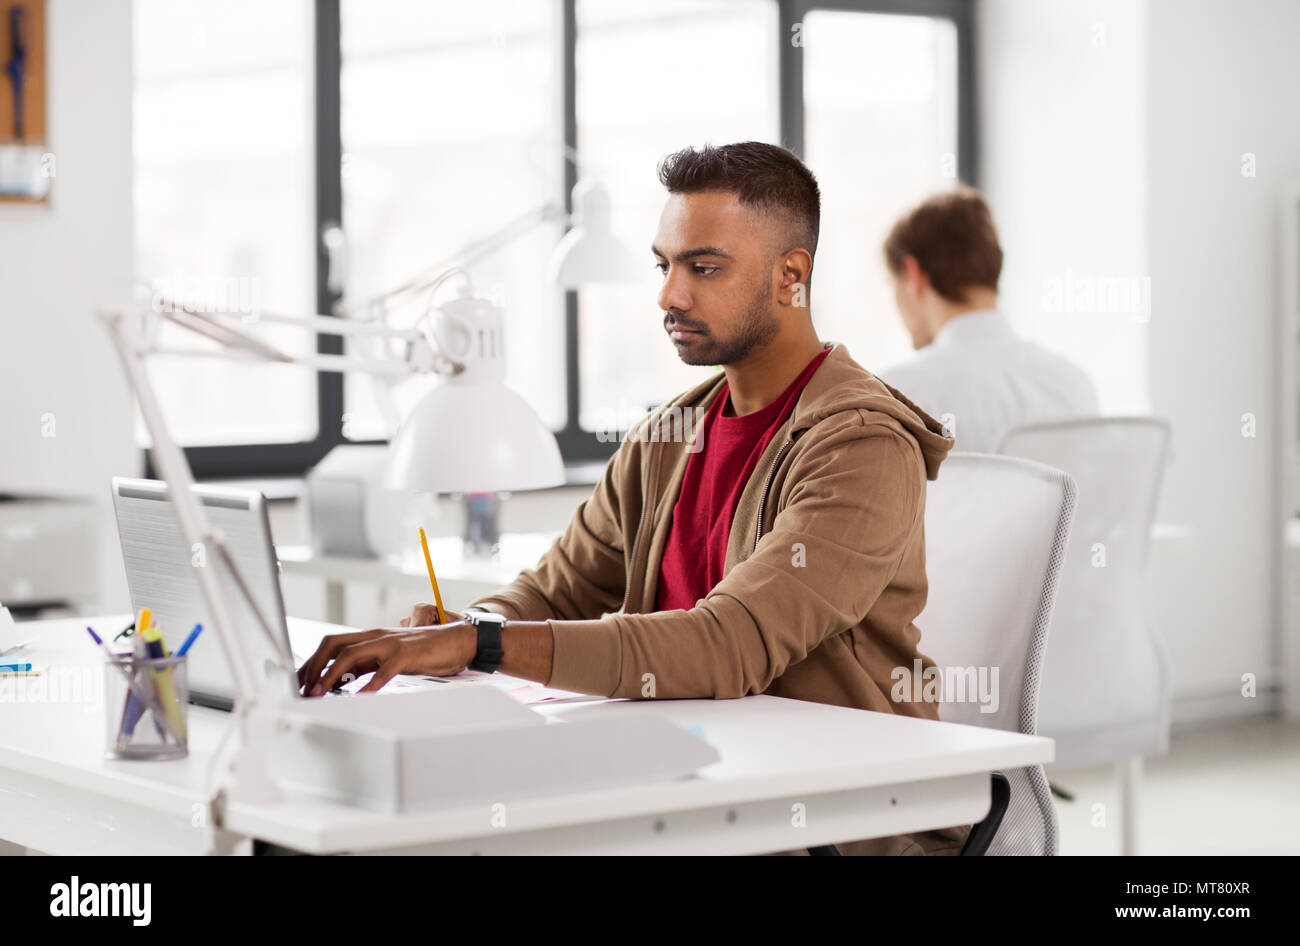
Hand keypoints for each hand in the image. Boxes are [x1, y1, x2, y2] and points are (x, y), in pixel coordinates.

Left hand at [297, 603, 472, 696]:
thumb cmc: (424, 652)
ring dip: (329, 675)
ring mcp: (390, 644)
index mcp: (369, 638)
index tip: (298, 683)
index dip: (310, 662)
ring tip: (319, 694)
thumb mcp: (389, 658)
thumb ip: (366, 666)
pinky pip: (384, 670)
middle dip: (312, 667)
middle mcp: (375, 637)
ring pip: (350, 654)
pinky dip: (369, 685)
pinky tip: (361, 697)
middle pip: (332, 644)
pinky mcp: (407, 654)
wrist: (457, 640)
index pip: (330, 645)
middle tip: (303, 690)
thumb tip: (339, 682)